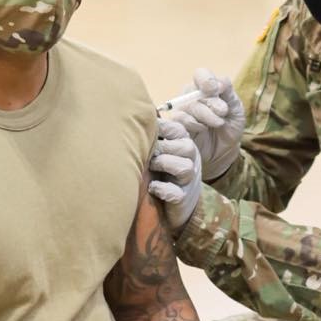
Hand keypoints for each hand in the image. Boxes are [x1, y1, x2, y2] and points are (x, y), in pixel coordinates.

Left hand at [148, 118, 201, 232]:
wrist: (169, 206)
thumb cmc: (159, 172)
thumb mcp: (157, 151)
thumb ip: (152, 136)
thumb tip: (130, 114)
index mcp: (184, 144)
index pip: (178, 129)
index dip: (161, 129)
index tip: (143, 134)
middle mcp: (190, 160)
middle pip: (186, 146)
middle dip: (162, 149)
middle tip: (147, 154)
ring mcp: (188, 180)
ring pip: (185, 167)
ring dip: (164, 165)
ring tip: (150, 168)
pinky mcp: (183, 199)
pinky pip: (176, 193)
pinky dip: (163, 189)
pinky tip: (152, 187)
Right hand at [170, 69, 245, 180]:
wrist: (224, 151)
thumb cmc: (230, 127)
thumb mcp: (236, 109)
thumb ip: (229, 93)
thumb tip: (221, 81)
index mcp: (206, 88)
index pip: (201, 75)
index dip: (207, 80)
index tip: (217, 90)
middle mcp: (192, 97)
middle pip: (193, 90)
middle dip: (211, 102)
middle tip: (223, 112)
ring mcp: (183, 110)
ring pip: (188, 105)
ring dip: (205, 114)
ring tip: (219, 123)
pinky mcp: (176, 125)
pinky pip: (180, 119)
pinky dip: (194, 123)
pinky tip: (203, 129)